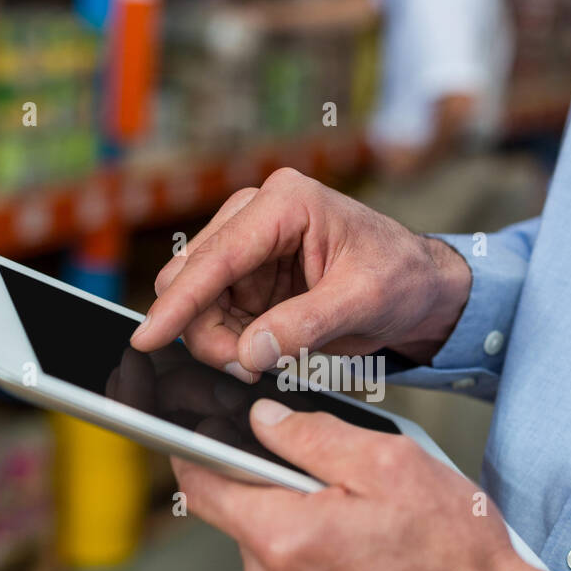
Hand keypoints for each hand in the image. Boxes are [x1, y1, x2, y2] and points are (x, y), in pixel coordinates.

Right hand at [131, 167, 472, 375]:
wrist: (422, 289)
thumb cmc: (403, 278)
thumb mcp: (363, 301)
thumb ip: (307, 325)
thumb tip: (250, 351)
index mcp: (285, 203)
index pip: (219, 256)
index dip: (181, 302)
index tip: (148, 339)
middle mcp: (257, 216)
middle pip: (194, 278)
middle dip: (206, 330)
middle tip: (245, 367)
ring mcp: (248, 248)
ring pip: (198, 303)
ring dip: (218, 341)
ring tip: (261, 362)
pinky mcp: (249, 279)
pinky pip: (216, 317)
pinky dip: (229, 343)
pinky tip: (259, 354)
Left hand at [172, 399, 570, 570]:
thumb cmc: (456, 552)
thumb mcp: (392, 464)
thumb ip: (313, 435)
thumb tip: (262, 420)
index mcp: (282, 539)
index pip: (201, 484)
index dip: (194, 449)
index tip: (196, 430)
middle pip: (243, 519)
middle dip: (279, 493)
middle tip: (344, 488)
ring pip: (269, 556)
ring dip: (300, 535)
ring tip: (368, 535)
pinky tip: (367, 569)